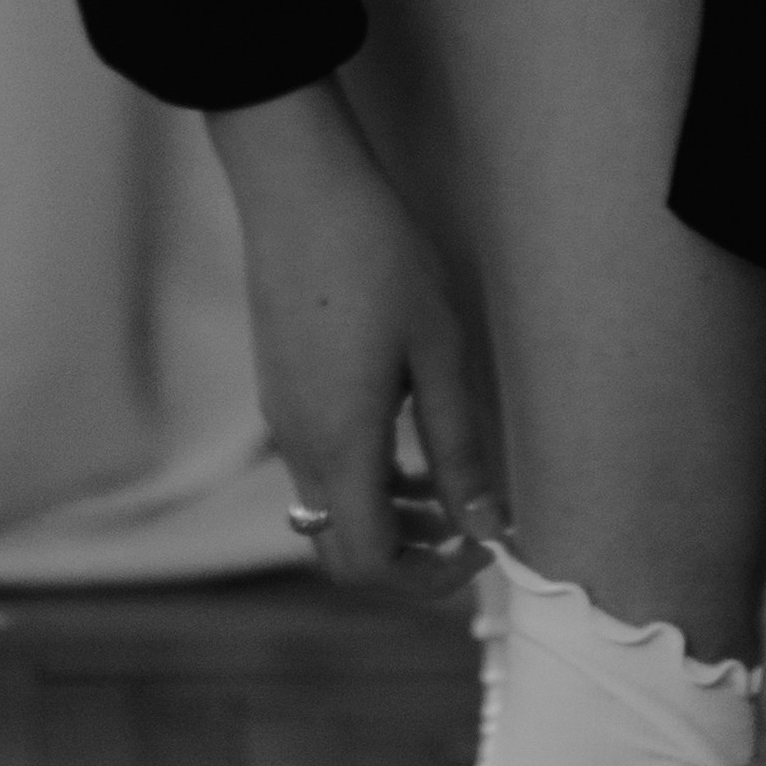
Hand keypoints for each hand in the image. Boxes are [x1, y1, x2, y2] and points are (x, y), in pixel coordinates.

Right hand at [207, 83, 506, 589]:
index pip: (369, 565)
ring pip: (328, 508)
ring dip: (387, 515)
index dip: (427, 580)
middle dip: (407, 556)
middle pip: (341, 550)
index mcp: (340, 445)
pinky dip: (363, 476)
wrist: (297, 185)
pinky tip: (404, 433)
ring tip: (446, 481)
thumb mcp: (437, 352)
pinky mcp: (278, 388)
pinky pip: (318, 466)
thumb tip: (487, 525)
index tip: (480, 548)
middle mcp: (298, 444)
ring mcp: (281, 417)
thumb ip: (459, 448)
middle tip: (468, 524)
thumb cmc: (377, 257)